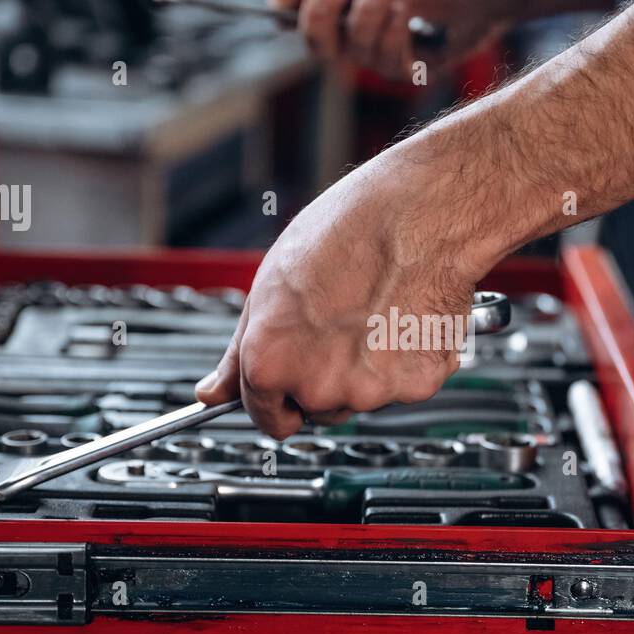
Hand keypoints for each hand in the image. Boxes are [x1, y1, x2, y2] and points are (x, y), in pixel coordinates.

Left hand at [194, 156, 479, 438]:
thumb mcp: (269, 285)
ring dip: (367, 369)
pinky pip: (405, 385)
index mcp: (269, 364)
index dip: (279, 397)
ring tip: (374, 310)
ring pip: (362, 399)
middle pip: (318, 410)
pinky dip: (408, 360)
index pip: (269, 419)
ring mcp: (370, 391)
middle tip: (341, 321)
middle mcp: (317, 387)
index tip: (291, 384)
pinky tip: (405, 315)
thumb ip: (239, 351)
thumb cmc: (348, 232)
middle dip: (326, 377)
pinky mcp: (417, 385)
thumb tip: (212, 392)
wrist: (421, 214)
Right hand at [266, 0, 519, 77]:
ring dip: (360, 22)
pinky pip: (386, 67)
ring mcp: (385, 47)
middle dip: (313, 21)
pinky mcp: (415, 67)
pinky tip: (406, 13)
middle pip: (314, 42)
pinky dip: (389, 39)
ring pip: (349, 56)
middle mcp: (357, 22)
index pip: (294, 6)